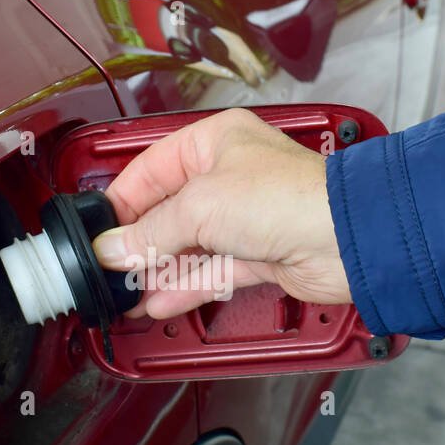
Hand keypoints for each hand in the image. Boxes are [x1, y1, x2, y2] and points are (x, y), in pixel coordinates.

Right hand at [92, 108, 352, 318]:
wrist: (345, 239)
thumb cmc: (289, 198)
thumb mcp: (199, 207)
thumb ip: (151, 232)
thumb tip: (114, 249)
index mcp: (214, 143)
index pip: (152, 169)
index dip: (122, 202)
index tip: (99, 233)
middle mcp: (230, 177)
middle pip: (169, 211)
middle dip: (139, 242)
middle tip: (109, 268)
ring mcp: (246, 218)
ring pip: (190, 245)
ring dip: (159, 270)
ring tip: (126, 292)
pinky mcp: (261, 254)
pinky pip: (212, 271)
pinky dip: (186, 287)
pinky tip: (158, 302)